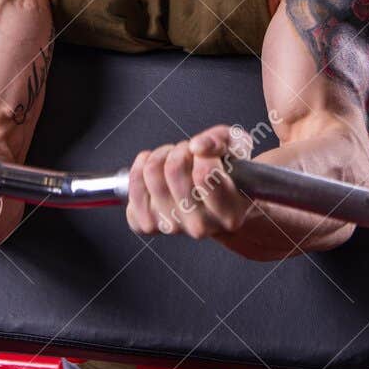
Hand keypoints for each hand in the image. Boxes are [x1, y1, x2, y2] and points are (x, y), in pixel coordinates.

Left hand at [125, 124, 255, 243]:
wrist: (216, 199)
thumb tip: (198, 146)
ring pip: (151, 173)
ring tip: (174, 160)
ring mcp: (172, 227)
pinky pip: (132, 188)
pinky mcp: (148, 224)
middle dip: (180, 150)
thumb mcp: (237, 147)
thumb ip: (221, 141)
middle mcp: (200, 226)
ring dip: (161, 155)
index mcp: (228, 213)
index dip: (203, 153)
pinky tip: (156, 173)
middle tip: (189, 154)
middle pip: (174, 169)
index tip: (207, 154)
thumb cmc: (229, 172)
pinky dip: (140, 170)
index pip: (204, 174)